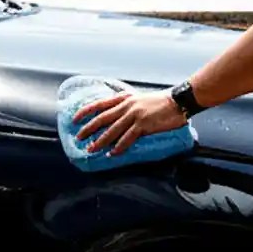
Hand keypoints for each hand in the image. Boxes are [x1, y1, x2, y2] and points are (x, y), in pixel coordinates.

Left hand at [72, 89, 187, 155]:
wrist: (177, 101)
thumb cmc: (160, 101)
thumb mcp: (138, 98)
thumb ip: (126, 104)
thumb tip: (114, 113)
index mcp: (124, 98)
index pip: (99, 104)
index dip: (85, 111)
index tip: (75, 119)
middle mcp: (126, 105)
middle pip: (102, 118)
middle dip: (88, 129)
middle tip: (79, 138)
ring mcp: (134, 115)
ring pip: (112, 130)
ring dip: (100, 141)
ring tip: (92, 149)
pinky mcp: (143, 124)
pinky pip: (127, 138)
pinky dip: (119, 147)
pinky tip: (113, 153)